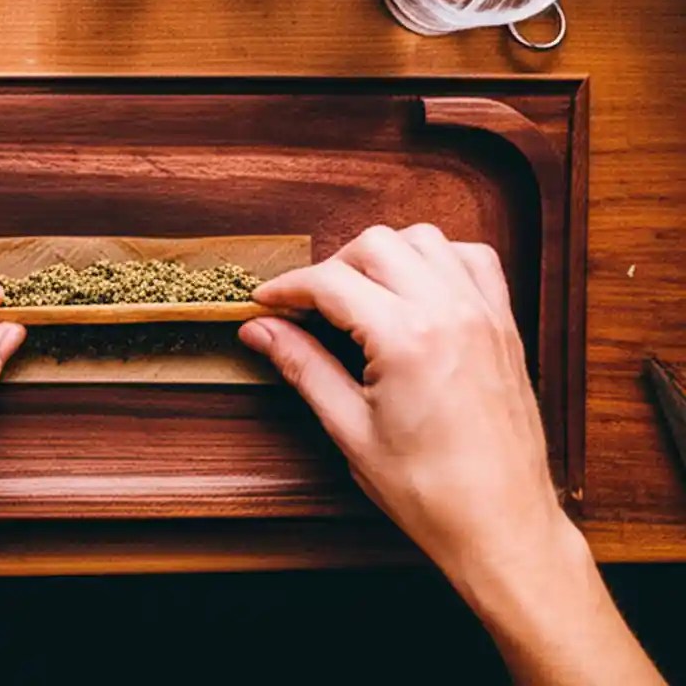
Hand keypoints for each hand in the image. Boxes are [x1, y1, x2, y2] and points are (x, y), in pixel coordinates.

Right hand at [240, 224, 662, 683]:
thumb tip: (260, 331)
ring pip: (424, 239)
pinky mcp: (504, 325)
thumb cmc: (428, 491)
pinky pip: (473, 260)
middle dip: (332, 267)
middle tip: (308, 305)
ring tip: (358, 295)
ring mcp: (484, 313)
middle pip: (376, 245)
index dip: (287, 288)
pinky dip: (436, 260)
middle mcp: (450, 312)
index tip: (265, 303)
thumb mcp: (349, 429)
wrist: (500, 523)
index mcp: (407, 339)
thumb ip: (303, 367)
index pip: (331, 282)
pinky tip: (414, 290)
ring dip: (383, 255)